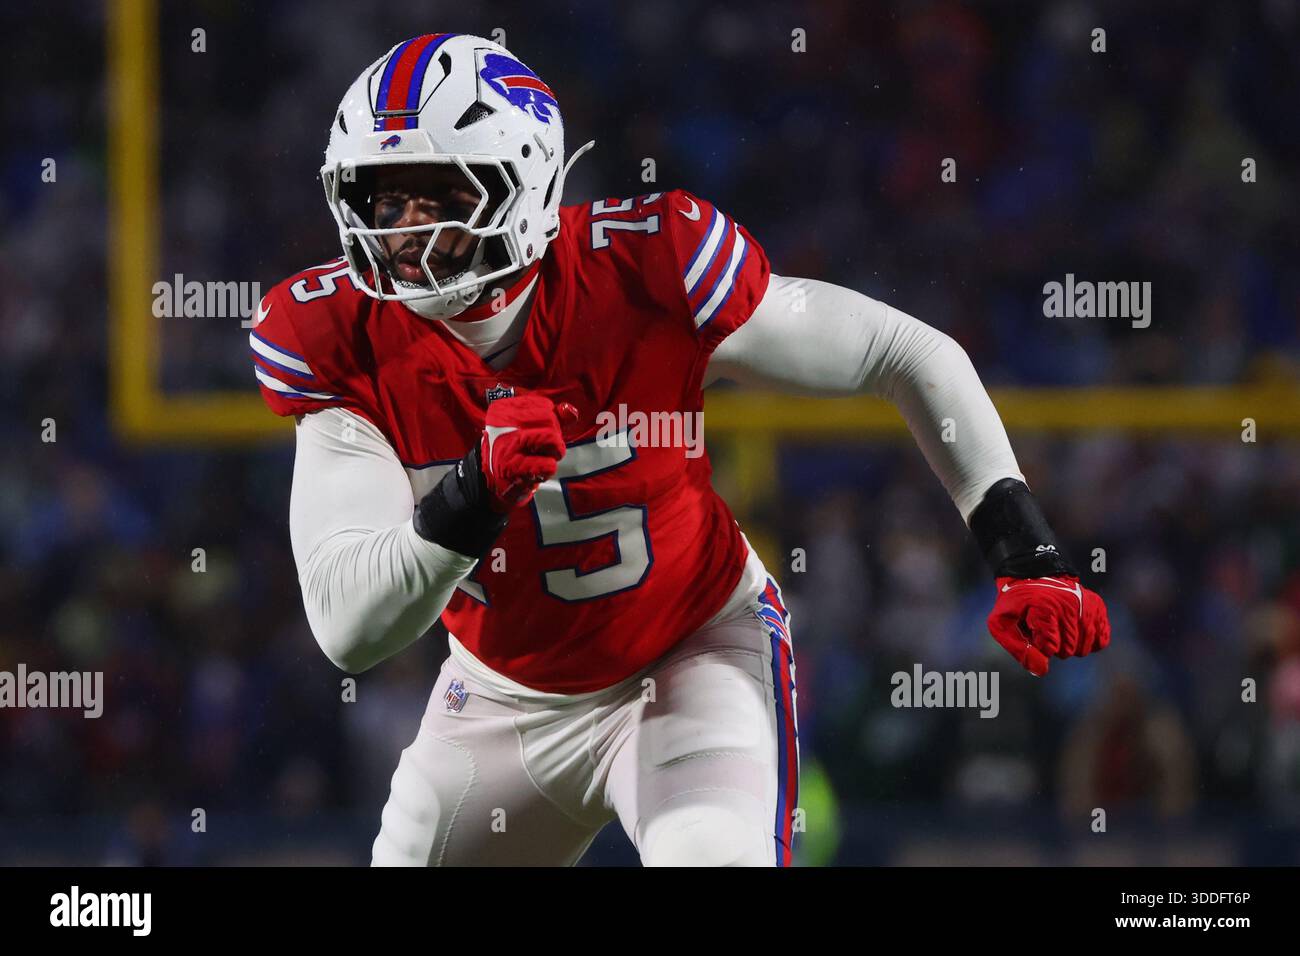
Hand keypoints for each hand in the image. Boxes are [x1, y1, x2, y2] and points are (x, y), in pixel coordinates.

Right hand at [479, 395, 577, 509]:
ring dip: (554, 453)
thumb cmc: (516, 451)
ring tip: (540, 460)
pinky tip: (535, 472)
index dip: (550, 423)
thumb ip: (554, 416)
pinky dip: (548, 470)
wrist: (493, 481)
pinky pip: (548, 464)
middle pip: (550, 420)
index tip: (536, 435)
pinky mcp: (511, 467)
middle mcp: (501, 423)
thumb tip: (570, 411)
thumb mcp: (531, 428)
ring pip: (552, 438)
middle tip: (540, 450)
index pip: (544, 405)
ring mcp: (506, 445)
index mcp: (504, 408)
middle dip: (554, 438)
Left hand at [987, 575, 1109, 675]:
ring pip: (1084, 648)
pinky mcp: (1097, 606)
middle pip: (1068, 650)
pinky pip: (1101, 640)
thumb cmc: (1016, 603)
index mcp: (1045, 607)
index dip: (1039, 645)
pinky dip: (1089, 643)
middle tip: (1045, 631)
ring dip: (1070, 647)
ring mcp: (1086, 604)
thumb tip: (1041, 671)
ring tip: (1059, 631)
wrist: (1032, 574)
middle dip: (1054, 648)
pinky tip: (1076, 633)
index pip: (1050, 648)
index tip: (1033, 631)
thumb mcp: (1002, 623)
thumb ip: (1018, 648)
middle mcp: (1069, 604)